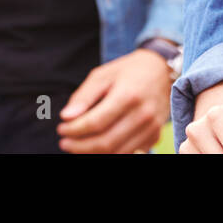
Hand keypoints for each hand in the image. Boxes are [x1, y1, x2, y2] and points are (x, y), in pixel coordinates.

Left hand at [56, 48, 170, 152]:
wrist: (161, 70)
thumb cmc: (128, 71)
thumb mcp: (103, 75)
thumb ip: (84, 96)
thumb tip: (66, 117)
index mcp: (129, 95)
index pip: (95, 123)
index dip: (74, 130)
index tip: (61, 128)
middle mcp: (143, 114)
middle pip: (105, 143)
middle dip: (79, 146)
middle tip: (65, 142)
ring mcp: (152, 127)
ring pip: (117, 153)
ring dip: (92, 153)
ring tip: (78, 144)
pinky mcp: (155, 135)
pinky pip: (129, 152)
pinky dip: (111, 152)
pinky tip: (99, 143)